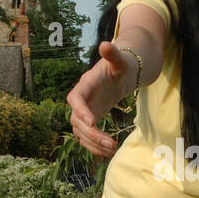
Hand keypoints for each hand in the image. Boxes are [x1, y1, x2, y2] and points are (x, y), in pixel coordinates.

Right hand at [66, 41, 135, 158]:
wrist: (122, 73)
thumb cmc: (122, 65)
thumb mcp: (120, 60)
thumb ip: (113, 54)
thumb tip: (105, 45)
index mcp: (85, 84)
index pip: (76, 98)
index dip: (81, 111)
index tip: (93, 122)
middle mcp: (81, 99)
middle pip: (77, 121)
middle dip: (92, 134)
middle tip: (110, 143)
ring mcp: (84, 111)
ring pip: (80, 133)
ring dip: (93, 144)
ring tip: (112, 149)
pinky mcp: (90, 120)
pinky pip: (87, 137)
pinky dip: (95, 147)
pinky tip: (109, 152)